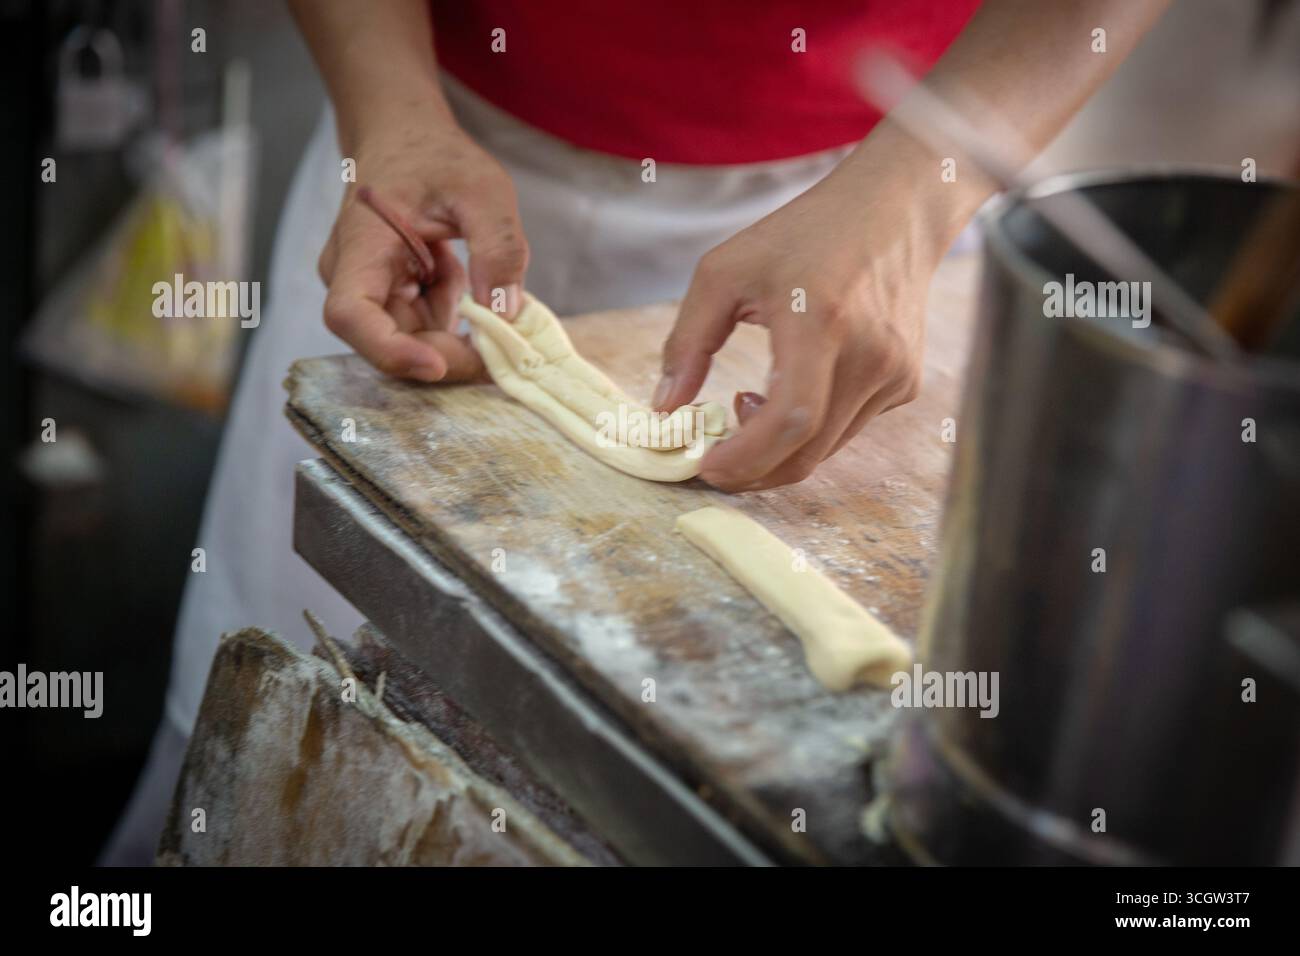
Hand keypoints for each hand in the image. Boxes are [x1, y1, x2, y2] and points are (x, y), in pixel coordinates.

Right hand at [317, 110, 528, 382]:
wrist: (406, 137)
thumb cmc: (436, 156)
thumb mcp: (483, 189)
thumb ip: (497, 245)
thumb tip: (505, 311)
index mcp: (361, 245)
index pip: (351, 315)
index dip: (389, 351)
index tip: (437, 364)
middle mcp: (352, 276)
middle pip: (386, 341)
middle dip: (443, 354)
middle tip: (499, 349)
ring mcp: (369, 289)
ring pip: (408, 339)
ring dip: (452, 335)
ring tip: (481, 292)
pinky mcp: (389, 296)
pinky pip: (420, 326)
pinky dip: (451, 319)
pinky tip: (461, 280)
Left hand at [653, 149, 947, 491]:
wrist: (894, 212)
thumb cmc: (803, 234)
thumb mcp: (725, 272)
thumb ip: (688, 342)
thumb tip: (665, 407)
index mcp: (821, 321)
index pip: (792, 419)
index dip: (747, 456)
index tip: (707, 466)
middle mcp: (869, 355)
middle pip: (807, 451)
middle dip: (753, 469)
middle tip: (715, 457)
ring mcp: (895, 374)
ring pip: (826, 448)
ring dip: (779, 448)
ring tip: (749, 401)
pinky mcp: (905, 384)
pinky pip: (847, 428)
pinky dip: (810, 429)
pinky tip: (792, 387)